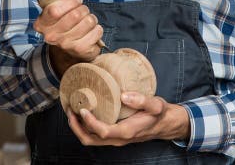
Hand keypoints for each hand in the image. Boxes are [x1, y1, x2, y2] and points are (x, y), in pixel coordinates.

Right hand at [32, 0, 103, 74]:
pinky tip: (91, 32)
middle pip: (75, 14)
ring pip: (88, 21)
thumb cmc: (62, 24)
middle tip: (83, 12)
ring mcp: (66, 44)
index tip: (77, 1)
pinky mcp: (81, 50)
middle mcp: (51, 36)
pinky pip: (97, 31)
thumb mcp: (54, 8)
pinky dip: (97, 29)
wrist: (67, 51)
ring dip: (91, 19)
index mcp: (42, 24)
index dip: (70, 2)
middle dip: (84, 9)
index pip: (55, 10)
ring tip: (86, 22)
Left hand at [66, 91, 189, 145]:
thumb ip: (142, 100)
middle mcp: (118, 138)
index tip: (82, 109)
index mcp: (127, 131)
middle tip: (69, 109)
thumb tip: (123, 95)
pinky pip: (95, 135)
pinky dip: (85, 126)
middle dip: (76, 127)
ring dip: (78, 127)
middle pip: (90, 139)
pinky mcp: (114, 135)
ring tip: (71, 110)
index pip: (102, 131)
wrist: (164, 124)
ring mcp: (115, 138)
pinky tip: (83, 112)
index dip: (90, 122)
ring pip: (90, 139)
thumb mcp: (156, 105)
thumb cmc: (159, 114)